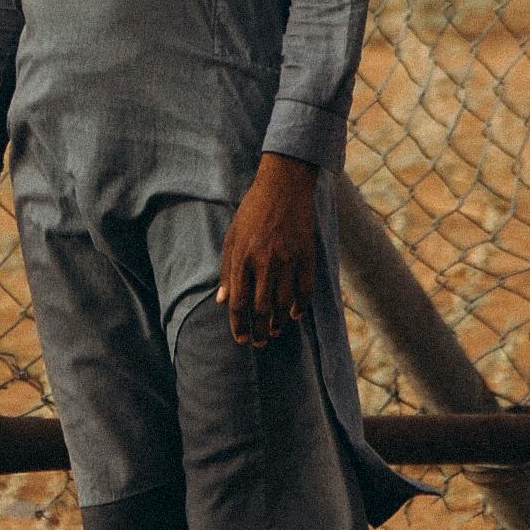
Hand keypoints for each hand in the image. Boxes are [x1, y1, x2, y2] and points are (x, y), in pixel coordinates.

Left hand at [216, 155, 318, 350]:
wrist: (283, 186)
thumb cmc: (252, 211)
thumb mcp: (232, 237)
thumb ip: (227, 270)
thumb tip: (222, 301)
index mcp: (242, 258)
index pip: (238, 302)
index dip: (238, 325)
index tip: (240, 338)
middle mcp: (264, 262)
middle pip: (261, 308)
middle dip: (259, 331)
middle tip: (258, 343)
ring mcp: (288, 259)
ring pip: (284, 303)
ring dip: (278, 323)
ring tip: (274, 332)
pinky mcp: (306, 255)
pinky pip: (305, 289)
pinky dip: (301, 306)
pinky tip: (295, 315)